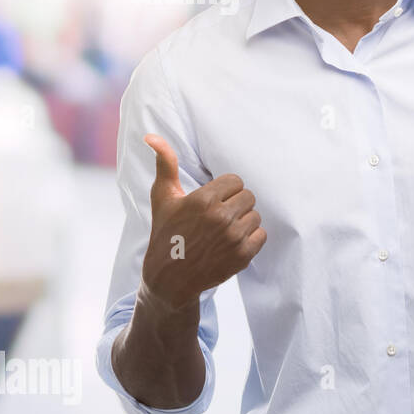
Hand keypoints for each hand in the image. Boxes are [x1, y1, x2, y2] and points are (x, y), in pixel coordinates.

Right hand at [140, 134, 266, 310]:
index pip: (235, 181)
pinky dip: (251, 238)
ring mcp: (233, 237)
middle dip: (235, 204)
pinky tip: (232, 243)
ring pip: (256, 216)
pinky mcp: (243, 255)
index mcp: (203, 199)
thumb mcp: (163, 197)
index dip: (225, 190)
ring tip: (224, 230)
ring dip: (243, 221)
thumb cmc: (166, 233)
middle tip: (218, 216)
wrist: (170, 277)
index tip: (212, 201)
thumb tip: (152, 136)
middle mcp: (220, 217)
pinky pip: (261, 235)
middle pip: (249, 196)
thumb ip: (165, 164)